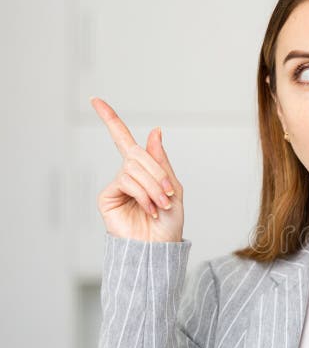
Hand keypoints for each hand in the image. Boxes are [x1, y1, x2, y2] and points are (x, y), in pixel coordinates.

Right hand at [93, 97, 184, 242]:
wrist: (159, 246)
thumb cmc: (168, 222)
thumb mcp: (173, 187)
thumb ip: (162, 160)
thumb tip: (155, 131)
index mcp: (143, 170)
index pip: (123, 139)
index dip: (110, 119)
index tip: (96, 101)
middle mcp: (127, 174)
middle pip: (139, 155)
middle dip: (159, 174)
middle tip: (169, 195)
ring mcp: (116, 185)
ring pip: (134, 168)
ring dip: (154, 187)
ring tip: (161, 205)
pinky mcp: (107, 197)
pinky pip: (127, 181)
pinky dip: (143, 194)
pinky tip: (149, 209)